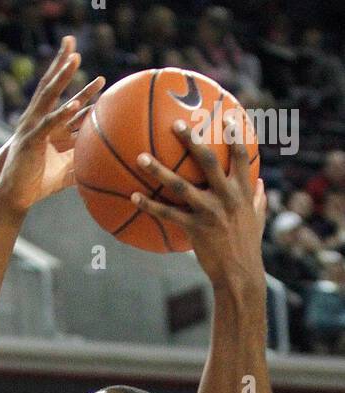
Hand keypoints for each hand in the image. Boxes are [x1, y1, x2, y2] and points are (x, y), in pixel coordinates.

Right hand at [0, 37, 103, 212]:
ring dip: (63, 77)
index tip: (95, 74)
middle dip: (62, 63)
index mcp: (47, 126)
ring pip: (49, 97)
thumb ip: (80, 163)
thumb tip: (102, 166)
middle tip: (71, 42)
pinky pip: (48, 124)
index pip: (64, 99)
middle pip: (52, 86)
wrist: (13, 197)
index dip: (77, 85)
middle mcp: (38, 120)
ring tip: (75, 60)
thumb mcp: (64, 172)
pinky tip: (75, 105)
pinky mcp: (31, 141)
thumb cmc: (35, 185)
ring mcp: (33, 128)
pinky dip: (62, 114)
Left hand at [130, 121, 266, 292]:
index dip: (234, 134)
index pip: (241, 156)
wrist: (239, 274)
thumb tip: (261, 185)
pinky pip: (167, 214)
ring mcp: (208, 212)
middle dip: (192, 139)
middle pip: (207, 161)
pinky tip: (133, 197)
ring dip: (158, 170)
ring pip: (180, 185)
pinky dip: (149, 205)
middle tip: (176, 123)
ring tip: (140, 157)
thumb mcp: (257, 220)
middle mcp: (226, 197)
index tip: (227, 116)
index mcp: (243, 192)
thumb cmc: (248, 247)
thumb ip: (258, 200)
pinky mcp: (194, 228)